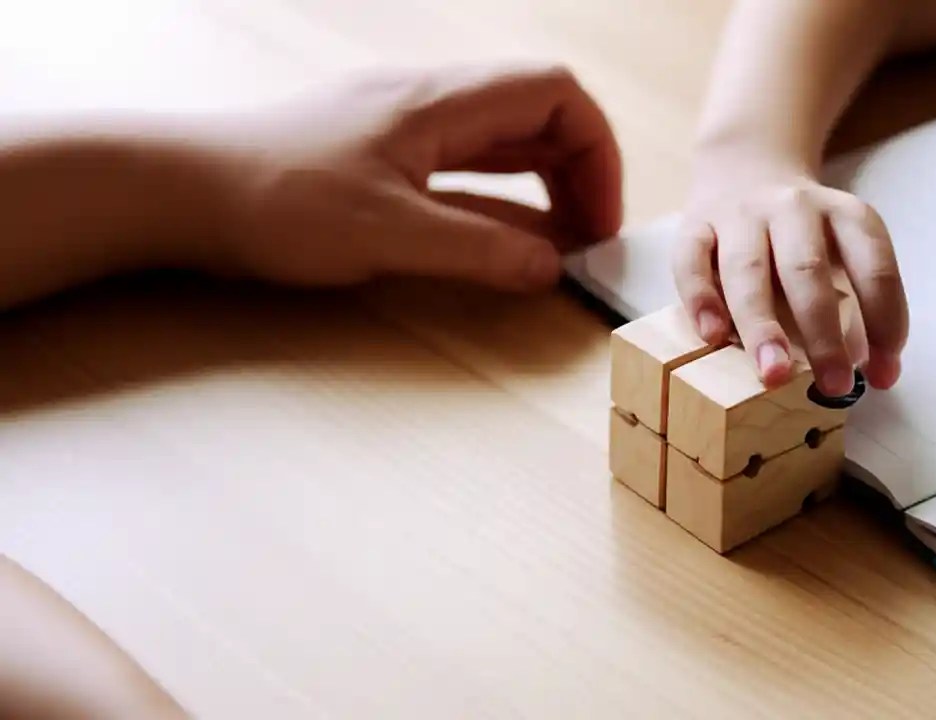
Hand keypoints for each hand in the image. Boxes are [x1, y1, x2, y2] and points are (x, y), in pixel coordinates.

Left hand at [211, 63, 622, 291]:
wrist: (182, 191)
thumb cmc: (276, 202)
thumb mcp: (388, 235)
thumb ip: (478, 250)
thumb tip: (552, 268)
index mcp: (440, 102)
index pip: (555, 95)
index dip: (595, 151)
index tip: (600, 218)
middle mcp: (429, 101)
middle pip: (537, 113)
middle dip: (578, 171)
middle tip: (588, 237)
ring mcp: (403, 123)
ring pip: (502, 139)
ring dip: (543, 186)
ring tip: (560, 242)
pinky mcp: (381, 152)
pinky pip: (465, 163)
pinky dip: (500, 197)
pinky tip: (503, 238)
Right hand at [673, 157, 907, 395]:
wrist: (745, 166)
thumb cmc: (801, 233)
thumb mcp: (842, 247)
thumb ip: (860, 303)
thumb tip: (881, 372)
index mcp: (843, 213)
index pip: (873, 266)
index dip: (884, 321)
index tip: (884, 374)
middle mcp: (792, 207)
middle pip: (807, 269)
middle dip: (822, 332)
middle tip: (833, 386)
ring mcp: (740, 213)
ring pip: (747, 269)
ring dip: (761, 325)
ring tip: (772, 374)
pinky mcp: (695, 222)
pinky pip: (691, 260)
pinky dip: (700, 298)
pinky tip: (712, 335)